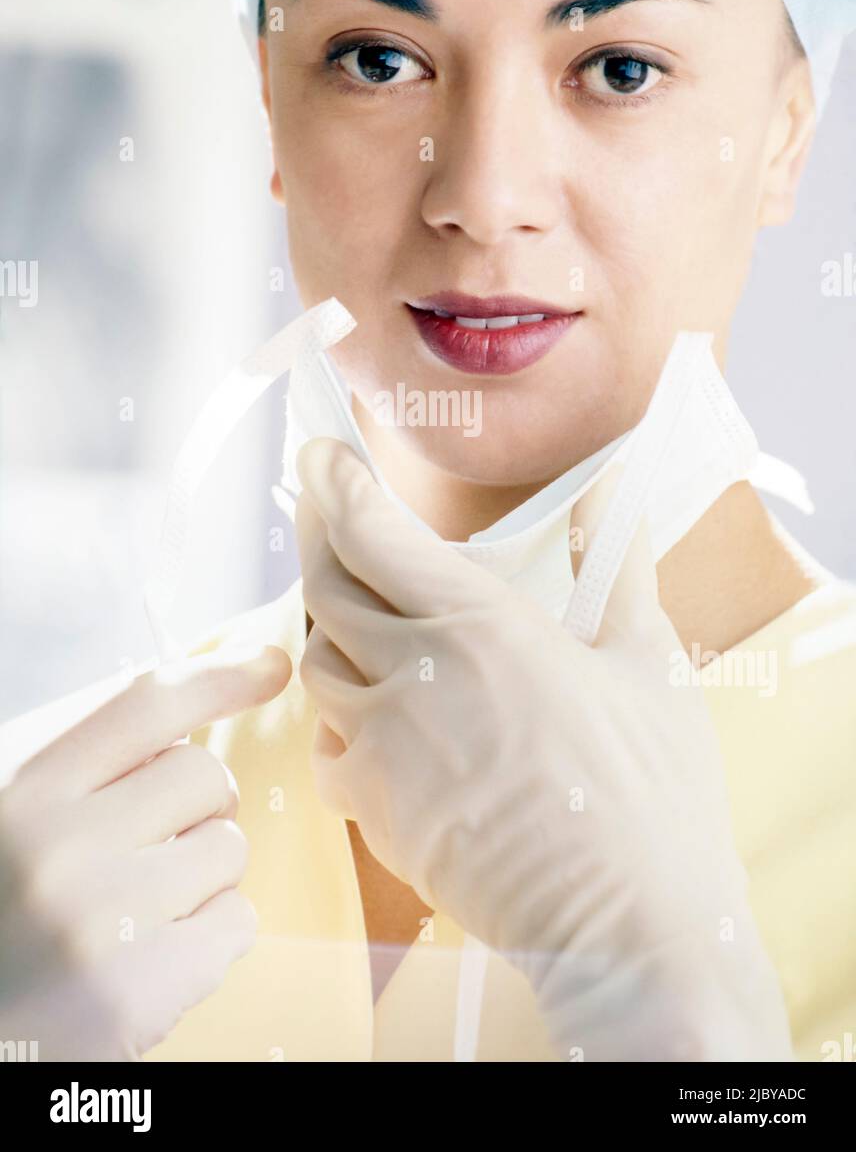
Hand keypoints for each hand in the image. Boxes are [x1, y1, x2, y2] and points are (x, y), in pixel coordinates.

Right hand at [0, 642, 289, 1060]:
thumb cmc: (2, 904)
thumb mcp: (13, 807)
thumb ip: (86, 758)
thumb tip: (207, 695)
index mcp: (18, 787)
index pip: (146, 705)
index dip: (221, 677)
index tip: (273, 664)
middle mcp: (53, 846)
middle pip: (205, 775)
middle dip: (199, 806)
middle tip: (151, 845)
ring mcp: (94, 923)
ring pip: (229, 850)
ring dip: (203, 875)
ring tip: (137, 909)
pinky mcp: (130, 996)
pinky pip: (236, 924)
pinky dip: (209, 937)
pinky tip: (150, 956)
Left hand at [295, 437, 792, 1061]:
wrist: (628, 924)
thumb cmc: (652, 794)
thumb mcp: (649, 662)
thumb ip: (617, 569)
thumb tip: (612, 496)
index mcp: (485, 623)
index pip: (375, 533)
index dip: (335, 484)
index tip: (318, 453)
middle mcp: (417, 671)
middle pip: (327, 586)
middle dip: (316, 540)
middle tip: (321, 514)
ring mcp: (384, 742)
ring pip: (318, 663)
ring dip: (330, 632)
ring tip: (360, 618)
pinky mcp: (372, 807)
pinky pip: (325, 744)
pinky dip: (338, 721)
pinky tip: (375, 721)